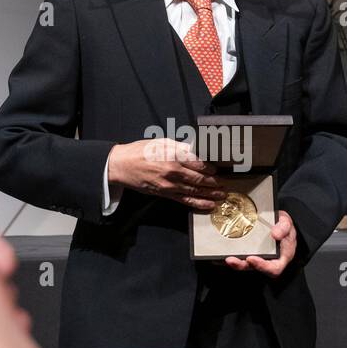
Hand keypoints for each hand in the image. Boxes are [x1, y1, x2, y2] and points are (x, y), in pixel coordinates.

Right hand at [107, 139, 224, 210]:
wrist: (122, 165)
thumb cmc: (140, 151)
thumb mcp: (161, 142)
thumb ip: (180, 147)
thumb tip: (195, 150)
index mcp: (174, 155)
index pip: (199, 163)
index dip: (210, 168)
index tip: (218, 169)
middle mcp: (174, 171)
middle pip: (200, 178)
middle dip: (214, 182)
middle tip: (225, 183)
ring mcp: (170, 184)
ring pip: (195, 191)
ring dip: (211, 194)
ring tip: (222, 195)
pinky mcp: (165, 194)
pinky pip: (185, 200)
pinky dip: (199, 203)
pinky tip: (209, 205)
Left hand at [225, 210, 295, 278]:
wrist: (277, 223)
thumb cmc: (284, 226)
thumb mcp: (287, 223)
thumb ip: (284, 228)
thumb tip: (275, 234)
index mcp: (281, 257)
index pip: (274, 268)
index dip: (262, 266)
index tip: (251, 259)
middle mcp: (268, 260)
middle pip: (255, 268)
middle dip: (241, 265)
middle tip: (231, 260)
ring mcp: (257, 258)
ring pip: (245, 264)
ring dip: (234, 263)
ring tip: (225, 258)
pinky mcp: (249, 253)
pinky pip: (240, 258)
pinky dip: (230, 257)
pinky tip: (221, 254)